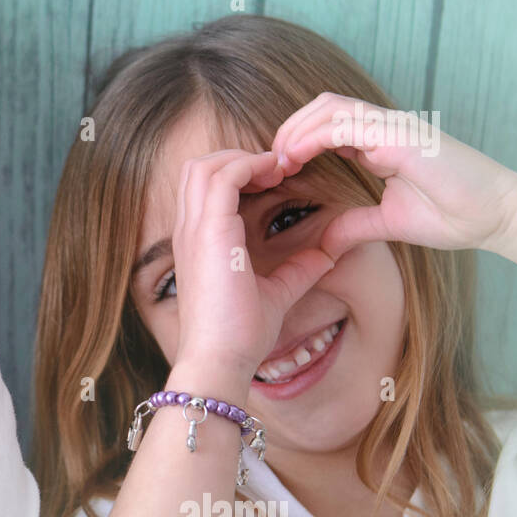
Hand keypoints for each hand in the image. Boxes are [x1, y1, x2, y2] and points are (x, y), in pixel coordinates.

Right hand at [172, 149, 335, 379]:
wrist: (220, 358)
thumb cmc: (239, 333)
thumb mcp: (276, 293)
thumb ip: (297, 269)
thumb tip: (328, 255)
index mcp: (196, 242)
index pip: (204, 187)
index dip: (238, 174)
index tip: (274, 180)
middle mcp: (189, 230)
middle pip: (199, 167)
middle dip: (237, 158)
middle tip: (276, 169)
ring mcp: (194, 229)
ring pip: (206, 164)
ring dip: (243, 158)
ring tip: (276, 168)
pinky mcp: (209, 231)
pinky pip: (224, 177)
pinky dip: (250, 166)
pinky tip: (276, 175)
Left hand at [272, 92, 516, 259]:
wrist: (496, 217)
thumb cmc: (453, 216)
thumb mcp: (388, 223)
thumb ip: (354, 226)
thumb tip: (323, 242)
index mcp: (378, 142)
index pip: (325, 126)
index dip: (295, 143)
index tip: (275, 173)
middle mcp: (384, 126)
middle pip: (320, 108)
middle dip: (288, 130)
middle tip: (267, 164)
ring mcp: (393, 125)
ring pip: (328, 107)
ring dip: (295, 129)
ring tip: (277, 160)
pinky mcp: (400, 133)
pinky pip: (345, 123)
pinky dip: (313, 135)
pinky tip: (295, 157)